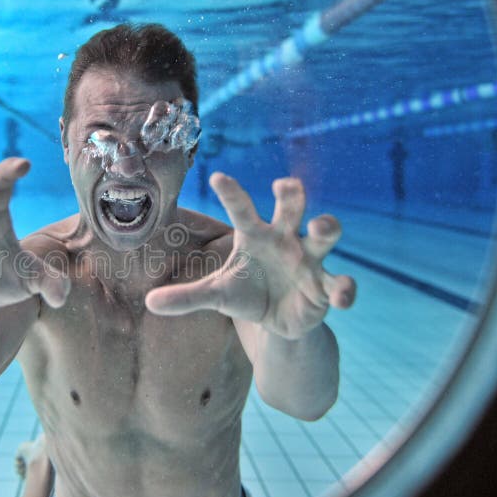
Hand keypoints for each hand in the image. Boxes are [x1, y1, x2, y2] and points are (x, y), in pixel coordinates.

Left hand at [145, 172, 355, 338]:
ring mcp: (309, 260)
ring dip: (325, 227)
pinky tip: (342, 297)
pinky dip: (345, 289)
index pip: (241, 209)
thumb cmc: (246, 293)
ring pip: (324, 235)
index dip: (232, 192)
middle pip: (291, 208)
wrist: (277, 319)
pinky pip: (340, 284)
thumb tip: (151, 303)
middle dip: (291, 195)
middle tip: (285, 185)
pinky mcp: (326, 287)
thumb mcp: (216, 295)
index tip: (217, 176)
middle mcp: (285, 239)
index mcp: (255, 236)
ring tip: (321, 226)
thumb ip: (187, 297)